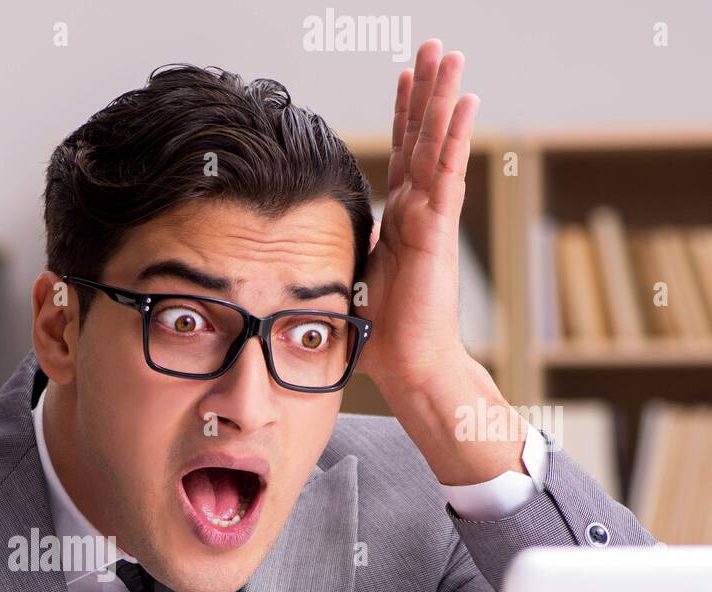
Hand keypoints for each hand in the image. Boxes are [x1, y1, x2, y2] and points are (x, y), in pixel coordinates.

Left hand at [357, 39, 475, 396]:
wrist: (407, 366)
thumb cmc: (381, 335)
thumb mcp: (351, 280)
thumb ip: (341, 255)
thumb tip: (304, 250)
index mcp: (397, 221)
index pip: (399, 156)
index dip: (402, 116)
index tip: (403, 76)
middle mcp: (418, 212)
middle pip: (421, 139)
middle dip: (425, 92)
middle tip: (431, 46)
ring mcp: (431, 219)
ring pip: (437, 147)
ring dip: (443, 99)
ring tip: (450, 55)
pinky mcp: (439, 232)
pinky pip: (447, 176)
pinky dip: (455, 138)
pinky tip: (466, 101)